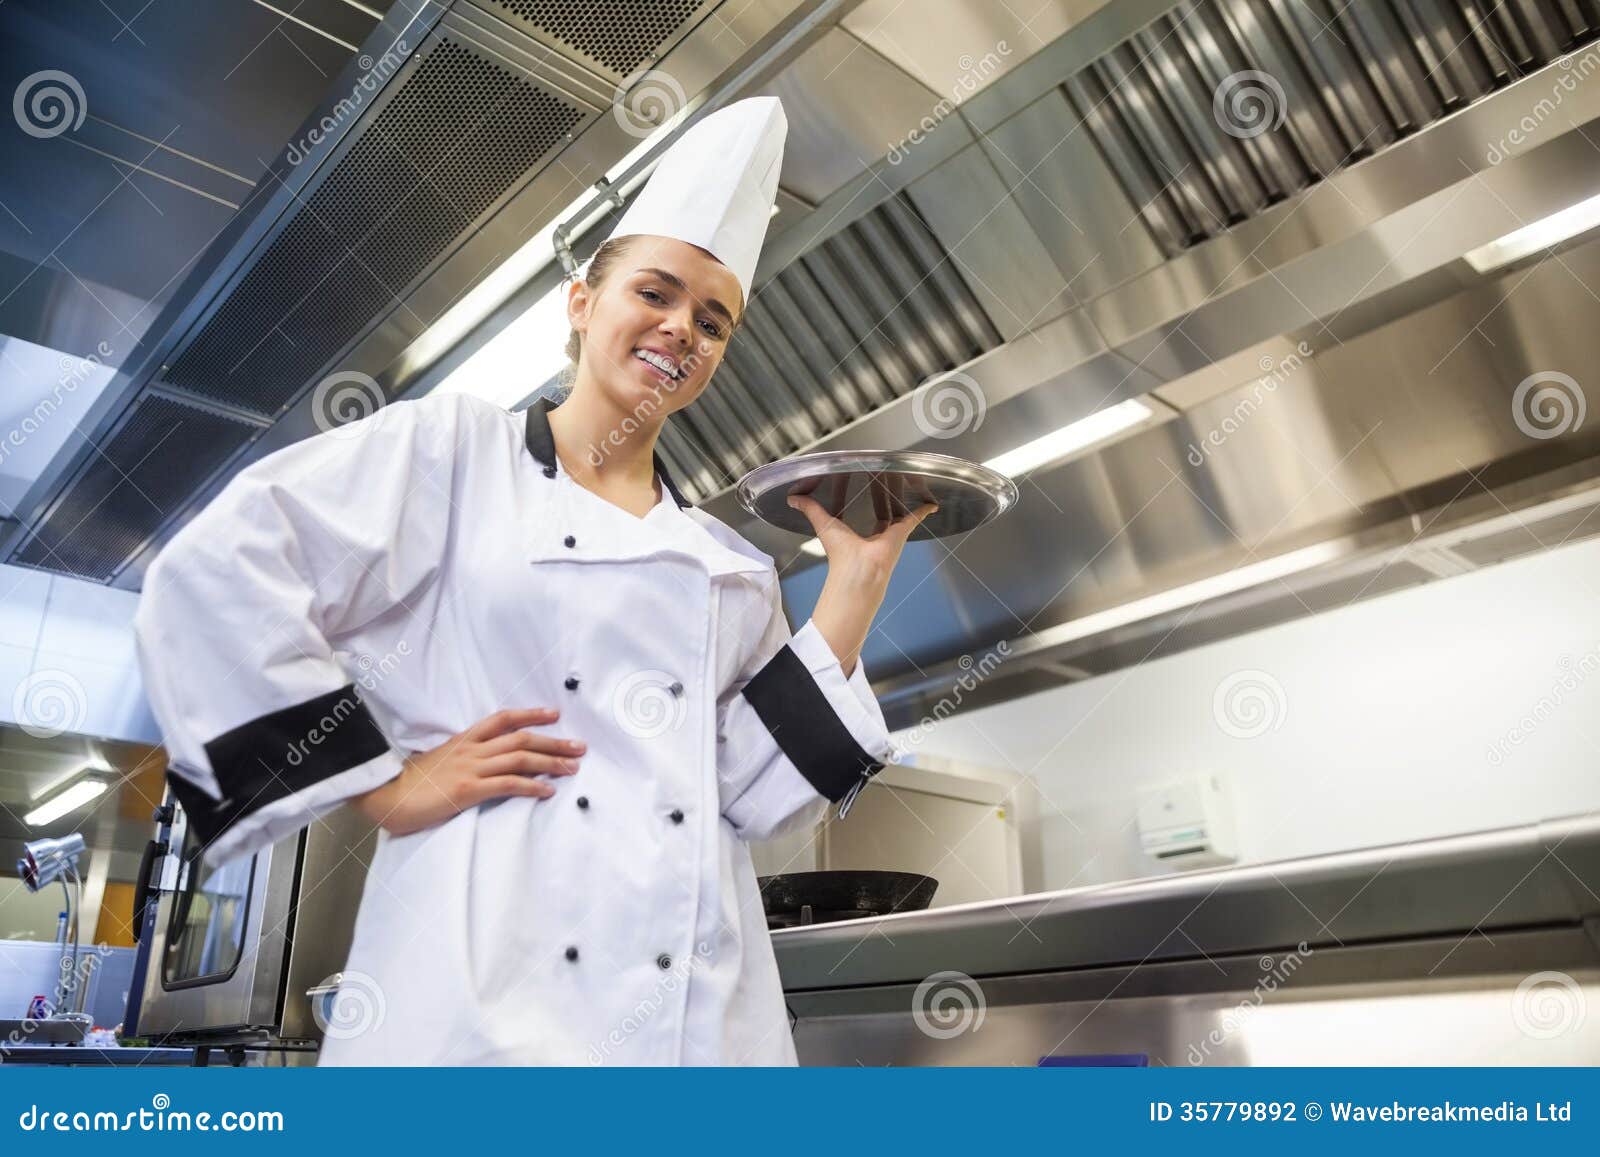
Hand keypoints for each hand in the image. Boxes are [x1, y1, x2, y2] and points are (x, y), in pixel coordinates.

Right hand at [351, 707, 582, 836]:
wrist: (384, 795)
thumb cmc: (408, 784)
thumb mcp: (437, 763)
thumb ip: (460, 759)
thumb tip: (479, 764)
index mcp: (463, 740)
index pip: (502, 719)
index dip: (530, 714)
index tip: (553, 714)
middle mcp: (471, 749)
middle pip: (521, 738)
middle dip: (554, 741)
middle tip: (579, 746)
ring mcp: (471, 767)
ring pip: (520, 758)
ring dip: (551, 762)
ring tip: (573, 767)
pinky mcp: (469, 788)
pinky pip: (508, 784)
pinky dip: (532, 786)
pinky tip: (548, 791)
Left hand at [786, 490, 937, 589]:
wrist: (858, 571)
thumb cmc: (841, 553)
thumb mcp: (824, 524)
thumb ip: (810, 510)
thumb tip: (792, 498)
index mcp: (859, 535)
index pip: (864, 517)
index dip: (864, 504)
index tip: (865, 491)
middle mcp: (877, 536)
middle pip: (884, 514)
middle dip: (886, 500)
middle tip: (890, 483)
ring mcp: (892, 535)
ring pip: (900, 514)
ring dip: (905, 502)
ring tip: (910, 487)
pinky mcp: (902, 533)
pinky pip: (916, 519)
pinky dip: (924, 511)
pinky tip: (931, 503)